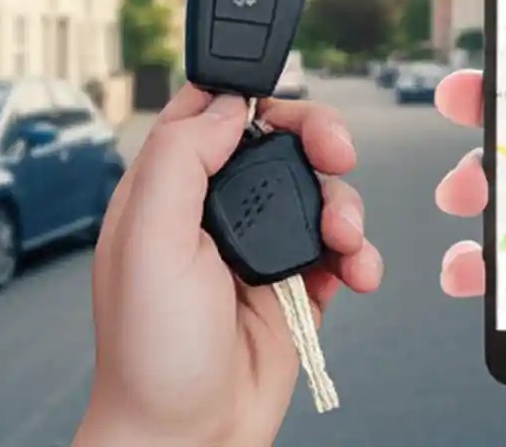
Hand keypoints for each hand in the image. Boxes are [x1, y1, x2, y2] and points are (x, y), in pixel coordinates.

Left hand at [74, 86, 382, 446]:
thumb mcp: (147, 240)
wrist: (190, 439)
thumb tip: (226, 104)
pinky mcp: (295, 285)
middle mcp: (212, 210)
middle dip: (318, 139)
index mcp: (166, 189)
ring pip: (317, 191)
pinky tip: (355, 274)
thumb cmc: (151, 353)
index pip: (208, 110)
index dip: (250, 92)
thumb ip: (180, 158)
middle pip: (278, 141)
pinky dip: (358, 254)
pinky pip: (340, 248)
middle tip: (338, 153)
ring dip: (345, 205)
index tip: (286, 100)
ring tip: (345, 240)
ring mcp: (256, 247)